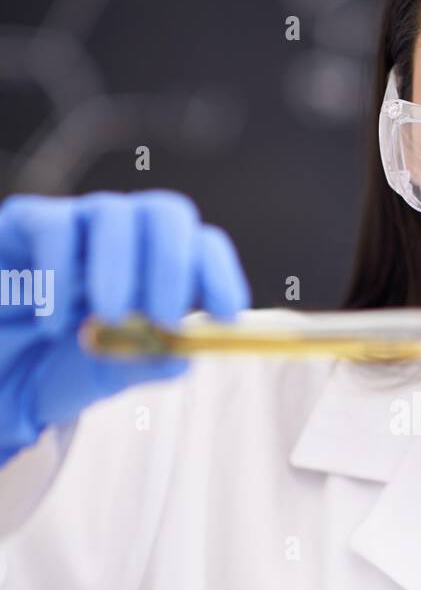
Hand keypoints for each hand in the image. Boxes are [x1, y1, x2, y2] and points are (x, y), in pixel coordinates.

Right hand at [0, 190, 249, 464]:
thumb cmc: (55, 369)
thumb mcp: (104, 376)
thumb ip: (144, 363)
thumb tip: (181, 352)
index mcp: (158, 272)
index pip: (203, 250)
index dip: (220, 275)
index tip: (226, 315)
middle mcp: (125, 240)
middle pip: (167, 213)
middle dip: (172, 263)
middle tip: (163, 316)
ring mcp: (77, 226)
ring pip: (114, 214)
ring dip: (118, 268)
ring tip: (106, 318)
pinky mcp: (26, 222)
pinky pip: (53, 225)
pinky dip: (59, 274)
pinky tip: (52, 319)